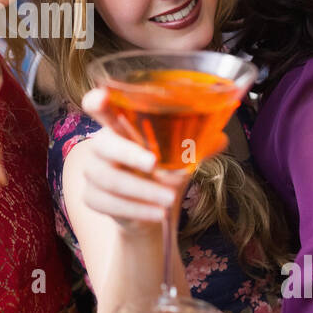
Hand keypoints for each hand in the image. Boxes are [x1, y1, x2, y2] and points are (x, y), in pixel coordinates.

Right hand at [78, 88, 218, 233]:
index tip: (102, 99)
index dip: (96, 101)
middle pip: (103, 145)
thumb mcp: (181, 157)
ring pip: (110, 179)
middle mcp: (101, 146)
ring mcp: (93, 172)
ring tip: (169, 199)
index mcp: (119, 126)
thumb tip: (220, 139)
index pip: (99, 106)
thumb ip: (198, 145)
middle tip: (154, 164)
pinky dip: (136, 209)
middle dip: (129, 153)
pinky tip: (156, 213)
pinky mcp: (92, 197)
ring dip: (142, 190)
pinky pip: (108, 204)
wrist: (150, 211)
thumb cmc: (163, 173)